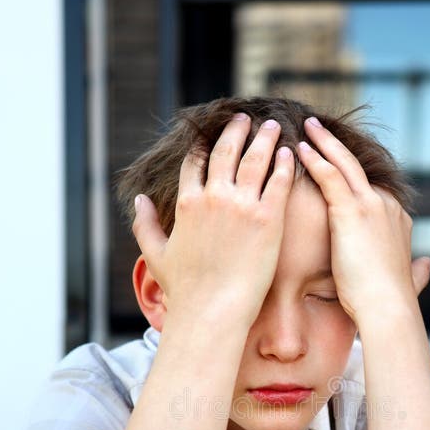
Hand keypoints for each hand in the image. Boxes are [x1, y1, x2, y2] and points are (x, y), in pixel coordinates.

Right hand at [132, 115, 294, 326]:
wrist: (212, 311)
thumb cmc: (185, 290)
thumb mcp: (156, 255)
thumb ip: (144, 225)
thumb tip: (139, 200)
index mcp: (187, 203)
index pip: (196, 162)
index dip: (205, 145)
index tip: (214, 135)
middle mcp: (213, 197)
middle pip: (227, 151)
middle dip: (237, 130)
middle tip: (247, 119)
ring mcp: (242, 206)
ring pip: (256, 159)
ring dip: (265, 139)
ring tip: (273, 127)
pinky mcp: (268, 219)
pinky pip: (279, 181)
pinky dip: (285, 164)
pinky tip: (290, 154)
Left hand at [297, 118, 429, 323]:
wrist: (387, 307)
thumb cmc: (391, 301)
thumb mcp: (409, 279)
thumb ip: (418, 271)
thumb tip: (427, 266)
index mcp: (397, 218)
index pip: (371, 188)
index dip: (353, 174)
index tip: (337, 160)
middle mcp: (386, 205)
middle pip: (358, 167)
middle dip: (337, 146)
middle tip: (318, 129)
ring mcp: (371, 205)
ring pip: (344, 164)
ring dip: (323, 142)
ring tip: (307, 127)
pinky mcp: (352, 212)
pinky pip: (330, 176)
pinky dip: (314, 159)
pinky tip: (298, 148)